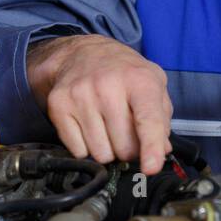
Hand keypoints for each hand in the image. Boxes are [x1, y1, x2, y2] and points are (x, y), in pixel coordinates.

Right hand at [27, 34, 172, 174]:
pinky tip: (90, 127)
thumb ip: (162, 118)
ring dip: (107, 149)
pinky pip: (77, 151)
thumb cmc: (122, 72)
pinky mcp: (58, 106)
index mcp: (139, 80)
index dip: (151, 148)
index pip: (147, 120)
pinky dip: (85, 147)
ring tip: (107, 128)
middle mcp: (108, 86)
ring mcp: (80, 95)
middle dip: (129, 149)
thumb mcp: (153, 83)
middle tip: (126, 132)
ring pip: (100, 153)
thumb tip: (163, 151)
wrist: (82, 53)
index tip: (151, 168)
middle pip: (124, 147)